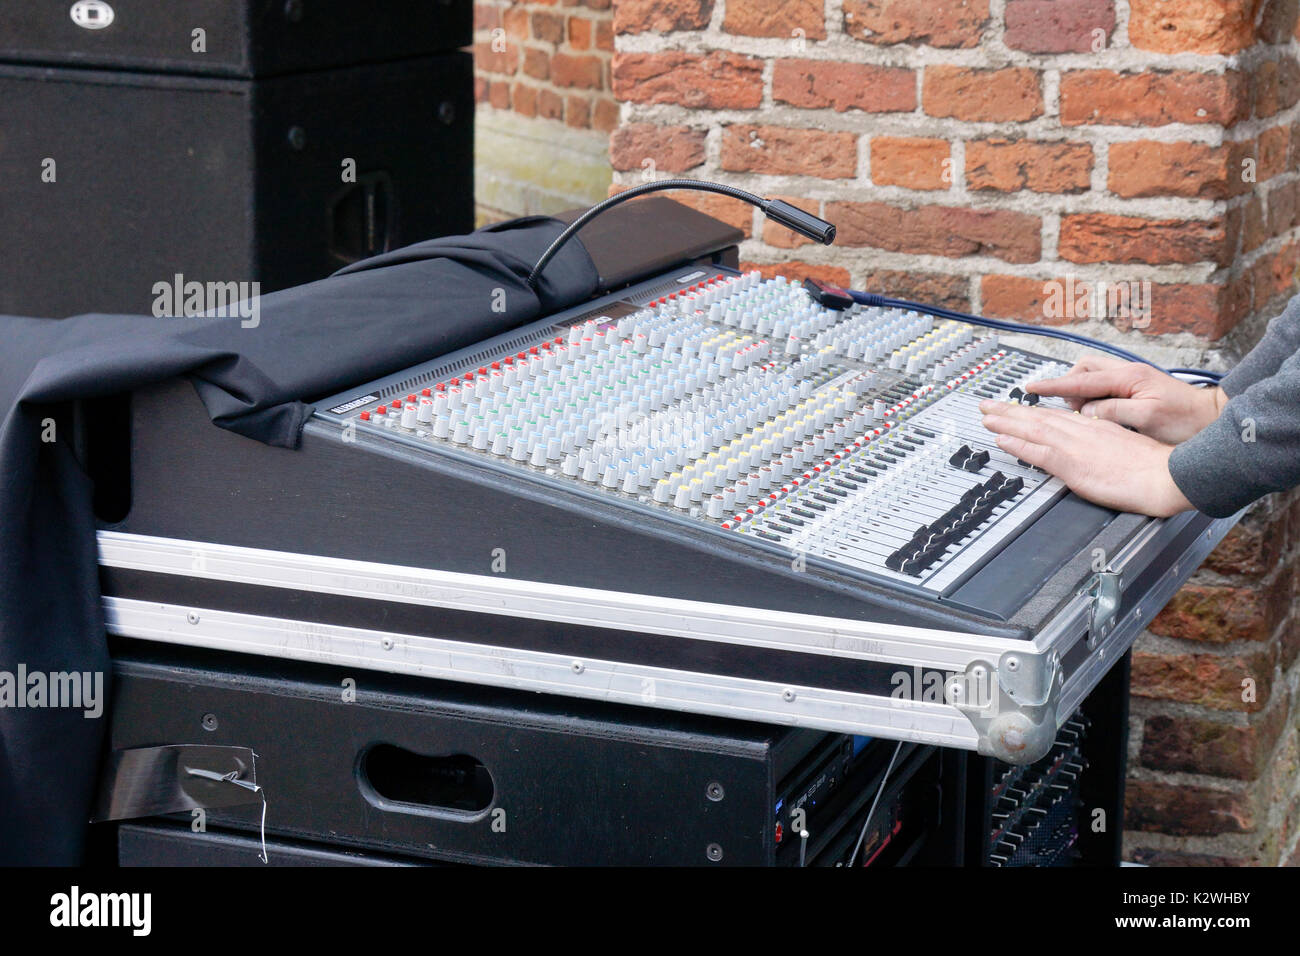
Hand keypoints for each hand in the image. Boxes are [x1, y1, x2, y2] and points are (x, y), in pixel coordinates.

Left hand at [980, 401, 1193, 516]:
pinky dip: (1018, 446)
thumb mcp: (1124, 445)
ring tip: (985, 418)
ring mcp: (1076, 447)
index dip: (1031, 411)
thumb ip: (1103, 442)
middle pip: (1038, 417)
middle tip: (986, 405)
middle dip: (1010, 411)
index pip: (1055, 415)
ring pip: (1032, 429)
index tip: (1013, 407)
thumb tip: (1091, 448)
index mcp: (1094, 426)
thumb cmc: (1153, 466)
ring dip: (1006, 423)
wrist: (1166, 475)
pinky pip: (1038, 452)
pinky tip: (1002, 441)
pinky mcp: (1073, 465)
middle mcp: (1081, 431)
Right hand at [1024, 355, 1225, 444]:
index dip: (1052, 386)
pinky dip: (1093, 398)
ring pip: (1092, 378)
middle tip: (1066, 407)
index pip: (1080, 381)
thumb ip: (1112, 411)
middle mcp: (1127, 374)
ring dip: (1081, 393)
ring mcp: (1132, 380)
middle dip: (1067, 386)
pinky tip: (1097, 412)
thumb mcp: (1146, 419)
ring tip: (1083, 413)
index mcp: (1128, 378)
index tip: (1031, 388)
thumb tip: (1086, 409)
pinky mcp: (1136, 390)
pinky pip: (1103, 388)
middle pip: (1083, 371)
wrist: (1212, 419)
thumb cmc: (1185, 420)